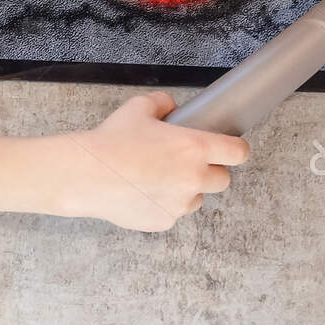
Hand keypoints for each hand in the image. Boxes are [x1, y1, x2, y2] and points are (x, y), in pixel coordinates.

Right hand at [62, 91, 248, 231]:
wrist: (87, 174)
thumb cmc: (112, 141)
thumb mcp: (139, 108)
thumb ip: (162, 103)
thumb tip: (171, 107)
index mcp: (195, 148)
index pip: (238, 153)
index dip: (235, 149)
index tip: (230, 149)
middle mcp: (194, 178)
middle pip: (223, 180)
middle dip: (210, 171)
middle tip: (187, 163)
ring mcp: (180, 204)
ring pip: (197, 199)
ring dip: (187, 190)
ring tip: (159, 178)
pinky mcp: (164, 221)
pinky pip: (173, 213)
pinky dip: (164, 204)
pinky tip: (142, 191)